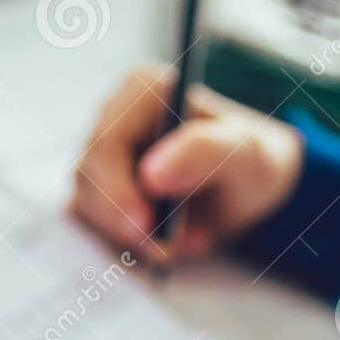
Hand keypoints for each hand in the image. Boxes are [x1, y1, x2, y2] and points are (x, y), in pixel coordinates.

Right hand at [70, 65, 304, 263]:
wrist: (250, 188)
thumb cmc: (252, 160)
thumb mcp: (247, 154)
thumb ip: (204, 153)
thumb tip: (151, 175)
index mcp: (143, 90)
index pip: (106, 142)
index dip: (116, 189)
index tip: (144, 226)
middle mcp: (114, 118)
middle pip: (89, 178)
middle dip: (124, 222)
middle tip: (164, 250)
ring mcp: (103, 158)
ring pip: (88, 206)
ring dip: (129, 237)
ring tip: (183, 242)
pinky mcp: (101, 193)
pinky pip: (96, 227)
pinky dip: (128, 245)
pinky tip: (169, 245)